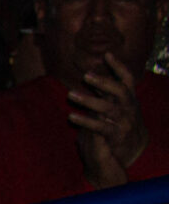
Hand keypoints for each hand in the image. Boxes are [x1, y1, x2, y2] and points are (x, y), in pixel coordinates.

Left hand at [68, 52, 152, 188]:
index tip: (107, 54)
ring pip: (108, 108)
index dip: (119, 67)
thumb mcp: (114, 104)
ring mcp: (124, 121)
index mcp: (128, 98)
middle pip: (120, 91)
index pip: (127, 79)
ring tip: (70, 94)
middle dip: (104, 82)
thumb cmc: (118, 122)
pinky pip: (101, 127)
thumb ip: (103, 91)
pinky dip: (86, 121)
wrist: (133, 149)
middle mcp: (128, 107)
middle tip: (86, 75)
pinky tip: (71, 116)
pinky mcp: (116, 135)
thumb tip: (89, 73)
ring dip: (89, 100)